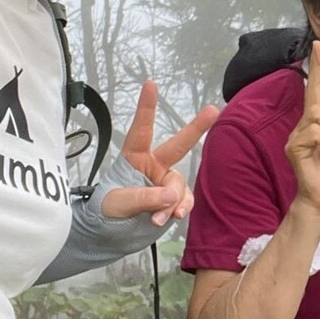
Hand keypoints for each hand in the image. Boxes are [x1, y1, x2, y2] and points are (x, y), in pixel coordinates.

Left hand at [101, 82, 218, 226]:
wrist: (110, 234)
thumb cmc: (106, 210)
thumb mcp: (118, 203)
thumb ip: (144, 198)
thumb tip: (171, 196)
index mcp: (134, 158)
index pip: (141, 130)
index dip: (146, 108)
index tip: (150, 84)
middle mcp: (153, 166)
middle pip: (177, 145)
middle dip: (195, 128)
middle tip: (213, 110)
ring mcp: (165, 183)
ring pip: (179, 185)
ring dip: (175, 200)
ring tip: (160, 218)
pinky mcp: (173, 200)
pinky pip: (184, 201)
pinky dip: (181, 208)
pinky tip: (174, 217)